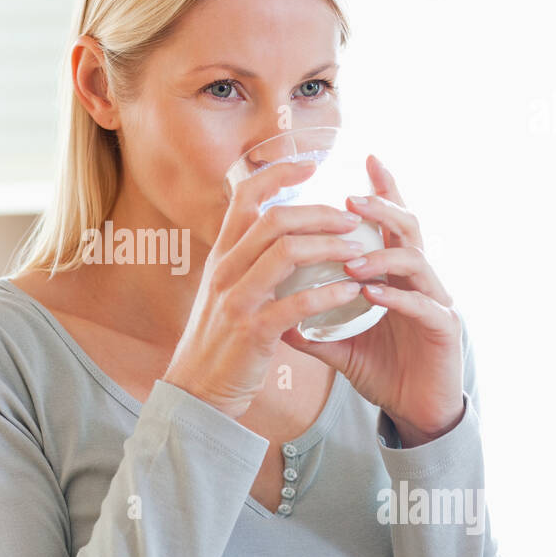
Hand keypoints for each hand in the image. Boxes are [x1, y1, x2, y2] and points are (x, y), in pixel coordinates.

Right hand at [163, 158, 368, 420]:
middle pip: (273, 219)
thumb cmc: (220, 341)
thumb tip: (277, 236)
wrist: (196, 391)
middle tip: (353, 217)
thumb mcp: (224, 292)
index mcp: (220, 256)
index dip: (276, 175)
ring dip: (329, 246)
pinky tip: (352, 291)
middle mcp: (224, 270)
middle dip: (319, 212)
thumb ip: (246, 263)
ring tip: (359, 249)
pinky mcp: (252, 331)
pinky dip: (329, 294)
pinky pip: (296, 303)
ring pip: (286, 253)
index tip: (310, 165)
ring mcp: (236, 300)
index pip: (244, 197)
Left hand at [280, 154, 463, 446]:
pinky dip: (394, 295)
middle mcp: (421, 281)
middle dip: (381, 208)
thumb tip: (270, 314)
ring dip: (381, 255)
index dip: (383, 190)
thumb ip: (310, 327)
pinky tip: (370, 292)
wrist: (415, 413)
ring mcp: (437, 302)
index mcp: (397, 275)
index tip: (366, 158)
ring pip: (416, 261)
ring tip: (350, 258)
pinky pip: (422, 305)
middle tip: (350, 199)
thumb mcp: (339, 346)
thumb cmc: (383, 371)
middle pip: (409, 228)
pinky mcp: (445, 329)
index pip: (391, 224)